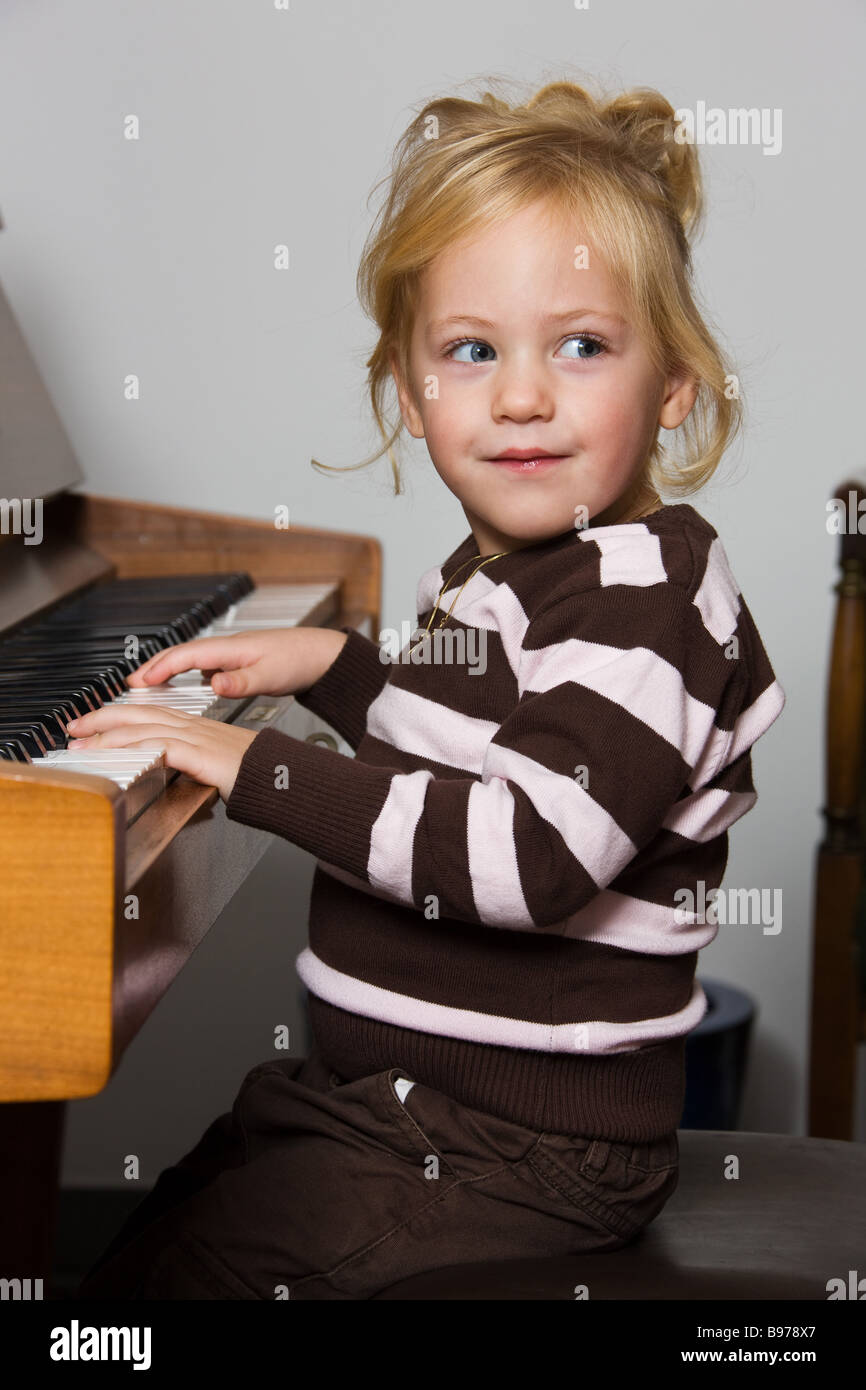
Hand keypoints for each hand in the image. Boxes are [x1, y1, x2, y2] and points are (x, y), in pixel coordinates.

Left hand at [64, 704, 258, 802]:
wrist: (281, 776)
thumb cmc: (255, 773)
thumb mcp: (216, 764)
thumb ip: (193, 763)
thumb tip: (172, 770)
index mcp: (195, 727)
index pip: (148, 714)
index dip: (117, 716)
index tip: (92, 724)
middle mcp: (192, 727)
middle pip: (138, 714)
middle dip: (101, 718)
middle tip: (74, 727)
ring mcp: (196, 738)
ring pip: (143, 728)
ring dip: (107, 735)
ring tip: (82, 745)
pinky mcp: (201, 754)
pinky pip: (160, 746)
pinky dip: (134, 747)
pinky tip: (116, 753)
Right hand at [125, 628, 347, 697]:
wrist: (319, 654)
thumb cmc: (297, 661)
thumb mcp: (269, 676)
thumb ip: (241, 682)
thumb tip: (214, 685)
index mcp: (228, 649)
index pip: (184, 656)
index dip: (159, 668)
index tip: (139, 682)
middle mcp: (225, 648)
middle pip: (180, 655)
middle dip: (153, 667)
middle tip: (129, 683)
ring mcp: (229, 653)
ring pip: (188, 659)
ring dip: (165, 669)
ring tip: (145, 684)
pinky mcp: (235, 661)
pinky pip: (200, 665)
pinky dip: (183, 672)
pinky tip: (182, 684)